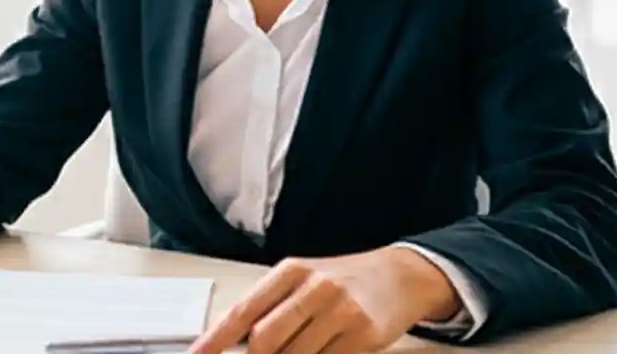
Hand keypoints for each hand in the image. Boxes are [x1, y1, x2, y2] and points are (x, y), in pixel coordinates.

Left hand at [189, 247, 458, 353]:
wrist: (400, 276)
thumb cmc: (342, 281)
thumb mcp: (303, 280)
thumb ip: (272, 307)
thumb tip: (236, 342)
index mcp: (290, 271)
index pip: (243, 311)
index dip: (216, 339)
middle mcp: (314, 287)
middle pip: (265, 340)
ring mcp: (340, 311)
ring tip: (294, 352)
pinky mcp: (363, 335)